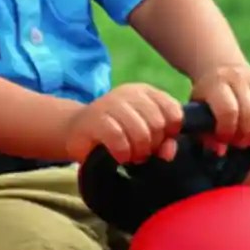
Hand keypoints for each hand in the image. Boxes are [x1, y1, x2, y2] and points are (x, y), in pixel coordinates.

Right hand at [64, 84, 183, 163]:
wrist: (76, 131)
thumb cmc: (116, 133)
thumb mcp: (144, 134)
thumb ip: (163, 141)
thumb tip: (168, 153)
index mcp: (145, 92)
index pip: (173, 110)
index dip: (170, 131)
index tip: (159, 142)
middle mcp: (129, 93)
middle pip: (158, 123)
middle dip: (152, 145)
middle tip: (141, 153)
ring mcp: (111, 103)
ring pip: (140, 132)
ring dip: (138, 152)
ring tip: (131, 156)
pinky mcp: (95, 119)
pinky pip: (119, 138)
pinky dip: (123, 153)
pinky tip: (120, 157)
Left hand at [190, 64, 249, 148]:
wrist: (222, 72)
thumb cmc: (208, 100)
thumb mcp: (199, 113)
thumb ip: (206, 134)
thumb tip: (220, 151)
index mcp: (217, 83)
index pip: (228, 111)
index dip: (228, 131)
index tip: (224, 138)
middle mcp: (238, 77)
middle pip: (249, 113)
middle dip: (244, 135)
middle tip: (238, 143)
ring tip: (249, 140)